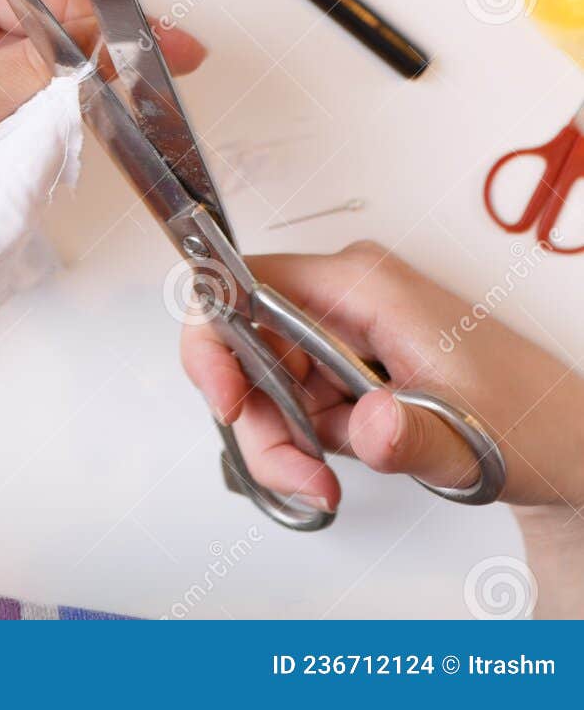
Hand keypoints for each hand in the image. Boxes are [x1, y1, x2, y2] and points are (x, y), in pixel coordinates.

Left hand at [0, 0, 204, 264]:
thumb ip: (35, 77)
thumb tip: (99, 63)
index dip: (115, 29)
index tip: (174, 52)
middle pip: (44, 36)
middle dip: (79, 80)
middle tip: (135, 114)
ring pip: (28, 83)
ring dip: (42, 120)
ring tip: (47, 149)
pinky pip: (2, 117)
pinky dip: (18, 143)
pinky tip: (15, 165)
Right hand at [180, 241, 583, 513]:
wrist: (566, 444)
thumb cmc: (529, 419)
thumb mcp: (470, 440)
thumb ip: (411, 436)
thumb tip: (365, 425)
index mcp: (366, 284)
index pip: (246, 282)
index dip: (214, 336)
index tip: (226, 399)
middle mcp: (348, 295)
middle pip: (246, 342)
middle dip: (256, 418)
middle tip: (295, 472)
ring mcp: (347, 328)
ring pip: (264, 377)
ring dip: (278, 439)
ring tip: (321, 480)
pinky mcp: (350, 361)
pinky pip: (293, 395)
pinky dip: (299, 440)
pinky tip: (330, 466)